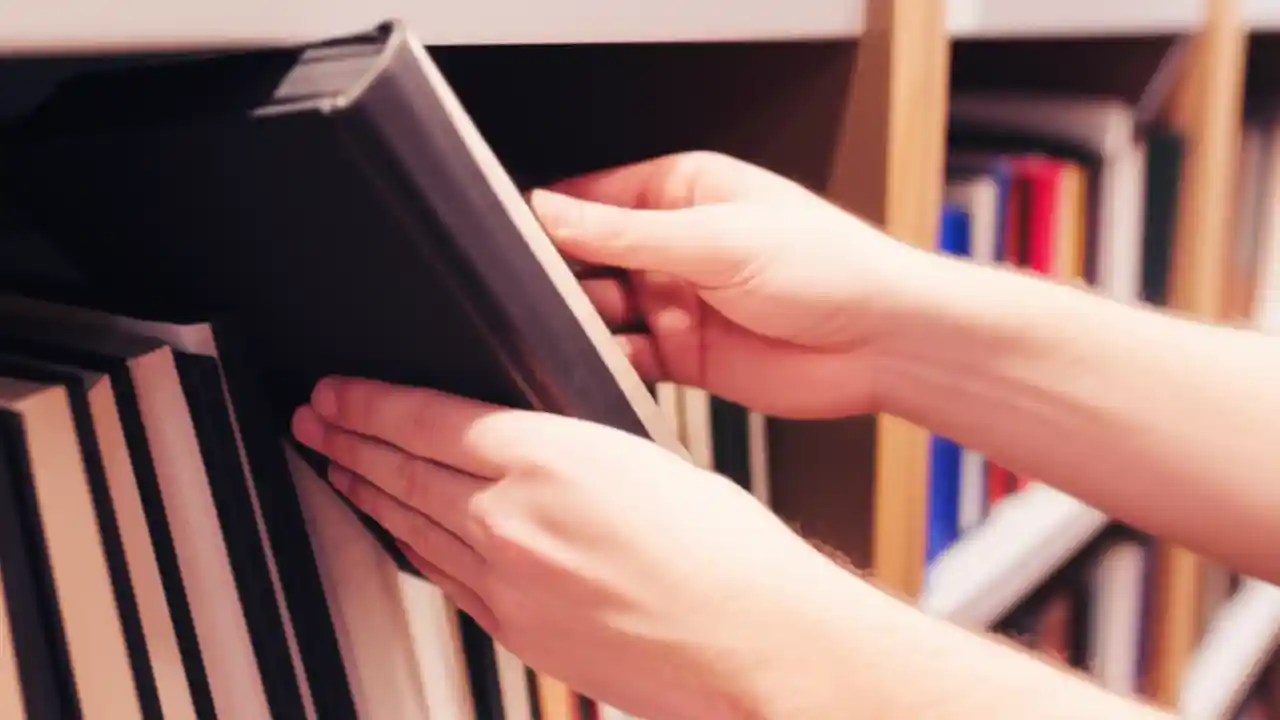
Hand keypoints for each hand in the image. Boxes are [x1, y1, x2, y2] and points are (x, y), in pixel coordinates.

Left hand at [291, 377, 869, 719]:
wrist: (757, 645)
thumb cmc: (729, 556)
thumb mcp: (649, 462)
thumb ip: (574, 455)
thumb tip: (537, 456)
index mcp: (551, 457)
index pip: (428, 419)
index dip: (369, 403)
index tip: (336, 393)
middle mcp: (514, 520)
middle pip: (404, 471)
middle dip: (347, 443)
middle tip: (311, 424)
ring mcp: (509, 583)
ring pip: (414, 528)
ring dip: (368, 495)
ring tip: (336, 472)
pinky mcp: (519, 633)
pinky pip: (447, 581)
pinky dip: (413, 550)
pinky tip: (401, 538)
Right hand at [530, 151, 920, 417]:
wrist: (884, 343)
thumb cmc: (829, 267)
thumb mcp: (716, 239)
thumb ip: (627, 232)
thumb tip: (551, 211)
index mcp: (683, 193)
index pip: (596, 198)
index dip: (555, 218)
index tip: (515, 238)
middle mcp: (676, 247)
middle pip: (593, 259)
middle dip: (563, 278)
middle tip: (533, 297)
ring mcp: (679, 302)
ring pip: (604, 312)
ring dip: (582, 324)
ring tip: (560, 334)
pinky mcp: (686, 356)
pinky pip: (629, 359)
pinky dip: (608, 365)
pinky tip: (593, 366)